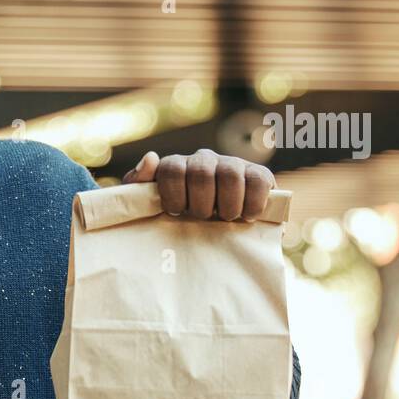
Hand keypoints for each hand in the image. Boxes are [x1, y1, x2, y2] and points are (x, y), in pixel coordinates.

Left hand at [122, 148, 275, 220]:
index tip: (176, 212)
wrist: (212, 240)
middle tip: (202, 218)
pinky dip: (253, 201)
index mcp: (177, 166)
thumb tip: (151, 158)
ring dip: (226, 204)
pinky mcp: (258, 175)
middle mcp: (204, 160)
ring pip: (230, 174)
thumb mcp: (149, 208)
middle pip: (201, 172)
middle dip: (201, 203)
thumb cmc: (176, 223)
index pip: (172, 167)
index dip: (173, 193)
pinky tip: (246, 216)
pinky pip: (259, 178)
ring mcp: (232, 165)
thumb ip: (139, 185)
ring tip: (225, 219)